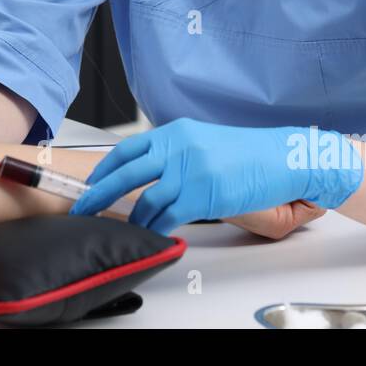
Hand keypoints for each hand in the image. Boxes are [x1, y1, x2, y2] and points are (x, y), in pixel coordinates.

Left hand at [70, 118, 361, 234]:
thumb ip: (177, 152)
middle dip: (99, 193)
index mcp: (176, 132)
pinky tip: (151, 233)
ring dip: (130, 216)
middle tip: (83, 207)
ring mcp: (188, 169)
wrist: (282, 159)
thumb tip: (151, 172)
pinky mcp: (201, 193)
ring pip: (144, 198)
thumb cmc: (249, 154)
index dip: (105, 166)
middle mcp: (177, 147)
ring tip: (122, 227)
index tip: (92, 180)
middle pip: (125, 172)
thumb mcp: (205, 142)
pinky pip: (166, 214)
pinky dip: (155, 226)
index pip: (129, 148)